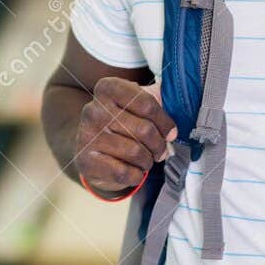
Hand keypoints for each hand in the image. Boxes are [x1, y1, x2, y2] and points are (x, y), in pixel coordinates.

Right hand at [74, 76, 176, 195]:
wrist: (89, 150)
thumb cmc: (121, 124)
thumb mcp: (135, 103)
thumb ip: (156, 99)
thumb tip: (177, 112)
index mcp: (108, 88)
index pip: (147, 103)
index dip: (165, 122)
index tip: (171, 133)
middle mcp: (93, 109)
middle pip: (144, 130)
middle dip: (159, 145)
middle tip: (160, 151)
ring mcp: (87, 135)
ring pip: (136, 152)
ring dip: (148, 161)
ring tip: (146, 160)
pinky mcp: (87, 161)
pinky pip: (124, 172)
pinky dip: (137, 175)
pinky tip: (135, 171)